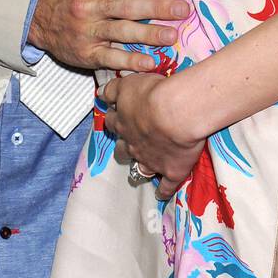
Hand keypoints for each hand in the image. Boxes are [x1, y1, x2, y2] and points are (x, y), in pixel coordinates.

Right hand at [26, 0, 189, 72]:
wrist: (36, 14)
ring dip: (149, 36)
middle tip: (183, 10)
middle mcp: (90, 4)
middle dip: (158, 9)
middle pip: (128, 7)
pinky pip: (110, 57)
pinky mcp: (86, 52)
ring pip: (122, 33)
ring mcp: (87, 30)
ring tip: (173, 36)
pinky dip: (130, 62)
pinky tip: (151, 63)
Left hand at [102, 72, 205, 200]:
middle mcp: (133, 144)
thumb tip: (101, 95)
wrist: (176, 112)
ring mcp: (151, 161)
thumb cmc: (152, 92)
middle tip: (128, 145)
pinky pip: (165, 187)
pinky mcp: (171, 172)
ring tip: (144, 169)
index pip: (112, 122)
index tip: (116, 117)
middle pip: (122, 150)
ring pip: (141, 169)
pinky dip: (163, 191)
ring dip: (141, 169)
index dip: (114, 119)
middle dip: (123, 148)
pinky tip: (161, 194)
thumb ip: (113, 89)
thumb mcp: (128, 83)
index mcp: (123, 121)